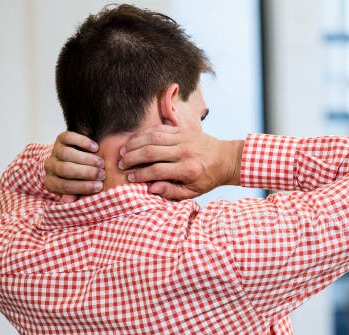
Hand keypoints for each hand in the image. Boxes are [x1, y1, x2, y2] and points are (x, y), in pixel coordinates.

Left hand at [44, 131, 104, 202]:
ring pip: (67, 154)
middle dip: (86, 172)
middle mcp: (50, 167)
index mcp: (52, 183)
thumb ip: (77, 195)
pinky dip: (83, 142)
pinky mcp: (60, 139)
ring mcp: (54, 152)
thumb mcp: (77, 190)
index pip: (65, 186)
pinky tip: (95, 148)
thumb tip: (69, 201)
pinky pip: (69, 138)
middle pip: (65, 169)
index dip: (83, 187)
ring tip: (101, 163)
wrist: (74, 160)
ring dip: (86, 159)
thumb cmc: (79, 180)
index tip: (99, 186)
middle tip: (102, 174)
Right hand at [119, 125, 242, 199]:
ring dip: (135, 143)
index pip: (157, 171)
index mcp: (188, 170)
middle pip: (151, 152)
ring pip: (153, 138)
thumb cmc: (208, 178)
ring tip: (123, 151)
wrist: (226, 159)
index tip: (130, 177)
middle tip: (121, 164)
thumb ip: (172, 192)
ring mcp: (184, 138)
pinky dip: (145, 133)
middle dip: (132, 158)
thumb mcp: (194, 192)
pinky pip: (160, 129)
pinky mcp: (184, 130)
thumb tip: (151, 189)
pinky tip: (135, 140)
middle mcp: (185, 152)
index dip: (140, 175)